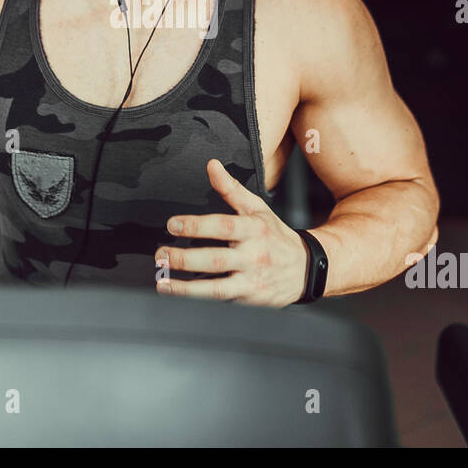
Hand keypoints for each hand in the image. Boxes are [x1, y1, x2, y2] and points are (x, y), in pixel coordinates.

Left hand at [155, 159, 308, 307]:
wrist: (306, 269)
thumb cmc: (276, 236)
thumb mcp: (258, 208)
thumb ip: (231, 188)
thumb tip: (212, 165)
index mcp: (254, 229)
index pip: (222, 226)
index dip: (195, 225)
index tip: (172, 224)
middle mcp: (253, 255)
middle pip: (215, 259)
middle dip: (183, 258)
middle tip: (162, 254)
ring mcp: (252, 280)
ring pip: (217, 288)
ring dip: (186, 288)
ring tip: (164, 283)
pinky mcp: (250, 300)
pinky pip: (223, 301)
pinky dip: (201, 300)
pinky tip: (181, 296)